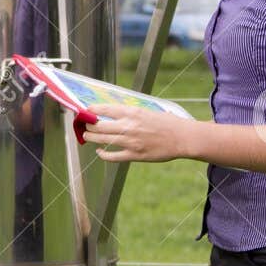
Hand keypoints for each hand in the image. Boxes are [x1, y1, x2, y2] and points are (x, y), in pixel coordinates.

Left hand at [79, 104, 199, 163]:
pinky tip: (99, 151)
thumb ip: (129, 112)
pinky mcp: (134, 155)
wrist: (182, 138)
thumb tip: (111, 112)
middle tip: (84, 125)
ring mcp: (131, 142)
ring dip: (90, 137)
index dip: (91, 110)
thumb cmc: (166, 122)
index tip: (85, 111)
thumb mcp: (147, 111)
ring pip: (102, 139)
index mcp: (132, 112)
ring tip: (86, 136)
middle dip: (87, 125)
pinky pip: (113, 156)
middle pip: (98, 125)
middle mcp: (129, 126)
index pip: (104, 108)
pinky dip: (103, 154)